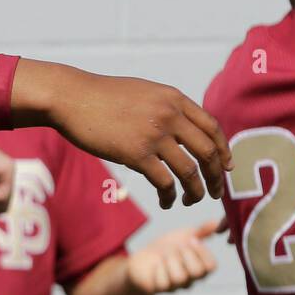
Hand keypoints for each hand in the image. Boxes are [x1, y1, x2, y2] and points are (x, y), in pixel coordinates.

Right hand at [12, 61, 230, 209]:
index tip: (224, 167)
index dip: (223, 150)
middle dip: (215, 176)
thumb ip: (164, 107)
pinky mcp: (136, 154)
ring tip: (191, 200)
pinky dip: (169, 196)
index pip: (212, 127)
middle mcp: (170, 116)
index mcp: (174, 99)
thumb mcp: (142, 92)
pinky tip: (166, 202)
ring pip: (190, 171)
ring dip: (196, 191)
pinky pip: (164, 182)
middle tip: (215, 191)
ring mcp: (154, 135)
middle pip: (208, 152)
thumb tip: (179, 128)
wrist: (70, 97)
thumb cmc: (100, 96)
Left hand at [126, 219, 223, 294]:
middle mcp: (190, 279)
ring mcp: (175, 286)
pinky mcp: (159, 288)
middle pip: (197, 272)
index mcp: (199, 267)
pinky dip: (158, 270)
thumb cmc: (166, 249)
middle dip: (186, 255)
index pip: (211, 266)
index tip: (192, 240)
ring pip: (179, 278)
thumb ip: (201, 231)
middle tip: (177, 248)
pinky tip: (155, 265)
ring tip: (164, 256)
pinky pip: (162, 284)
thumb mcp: (183, 236)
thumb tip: (216, 222)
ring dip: (170, 261)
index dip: (202, 252)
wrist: (141, 260)